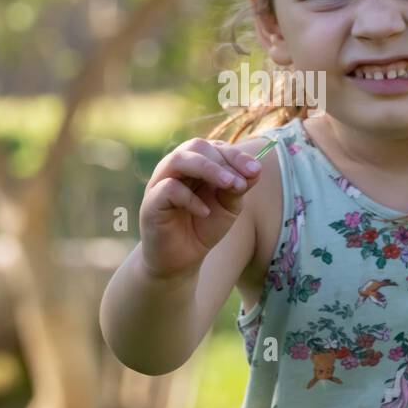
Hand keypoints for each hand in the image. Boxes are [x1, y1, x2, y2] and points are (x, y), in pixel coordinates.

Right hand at [139, 137, 263, 280]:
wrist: (181, 260)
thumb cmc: (204, 227)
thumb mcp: (228, 207)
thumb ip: (238, 187)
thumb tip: (255, 169)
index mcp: (196, 163)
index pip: (215, 147)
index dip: (236, 155)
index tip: (255, 170)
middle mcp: (176, 167)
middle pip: (197, 146)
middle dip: (223, 161)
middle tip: (241, 181)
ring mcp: (160, 182)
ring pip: (179, 159)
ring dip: (208, 169)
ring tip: (229, 184)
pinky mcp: (151, 202)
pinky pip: (169, 188)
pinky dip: (190, 198)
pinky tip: (205, 212)